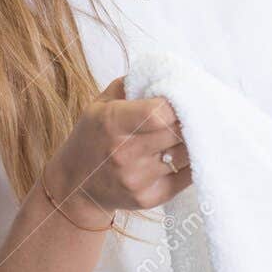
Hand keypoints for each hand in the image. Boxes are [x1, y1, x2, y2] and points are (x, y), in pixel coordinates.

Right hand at [43, 77, 190, 227]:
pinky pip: (187, 176)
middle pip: (178, 132)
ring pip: (187, 154)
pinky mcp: (149, 198)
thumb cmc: (93, 137)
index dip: (177, 104)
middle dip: (191, 120)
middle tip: (196, 112)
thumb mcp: (101, 103)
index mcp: (112, 122)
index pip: (159, 113)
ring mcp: (137, 178)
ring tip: (193, 131)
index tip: (181, 98)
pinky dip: (192, 162)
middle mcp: (124, 152)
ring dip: (194, 141)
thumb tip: (169, 73)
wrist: (75, 186)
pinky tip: (186, 152)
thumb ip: (133, 84)